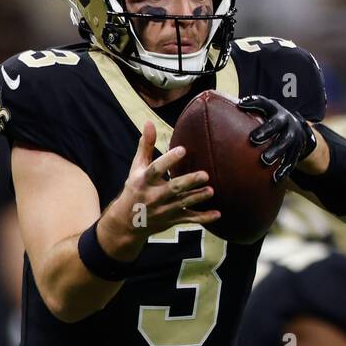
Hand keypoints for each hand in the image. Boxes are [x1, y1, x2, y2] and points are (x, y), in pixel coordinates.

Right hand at [101, 121, 219, 257]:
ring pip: (183, 204)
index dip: (168, 160)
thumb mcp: (137, 167)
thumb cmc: (135, 189)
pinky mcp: (171, 220)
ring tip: (211, 191)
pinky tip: (218, 214)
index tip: (182, 149)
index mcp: (144, 181)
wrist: (128, 223)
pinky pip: (189, 219)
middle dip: (188, 182)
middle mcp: (153, 196)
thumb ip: (146, 145)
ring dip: (197, 198)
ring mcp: (163, 210)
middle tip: (205, 174)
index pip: (155, 169)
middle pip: (173, 188)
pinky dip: (203, 218)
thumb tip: (149, 122)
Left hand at [239, 94, 316, 182]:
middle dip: (267, 131)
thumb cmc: (273, 121)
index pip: (265, 104)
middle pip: (278, 124)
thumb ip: (251, 109)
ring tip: (264, 160)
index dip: (254, 103)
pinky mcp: (297, 151)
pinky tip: (275, 178)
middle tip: (253, 139)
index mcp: (277, 111)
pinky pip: (292, 160)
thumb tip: (230, 107)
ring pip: (287, 144)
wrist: (297, 130)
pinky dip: (284, 169)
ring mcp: (294, 136)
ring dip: (276, 152)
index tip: (241, 105)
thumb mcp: (265, 112)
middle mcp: (288, 122)